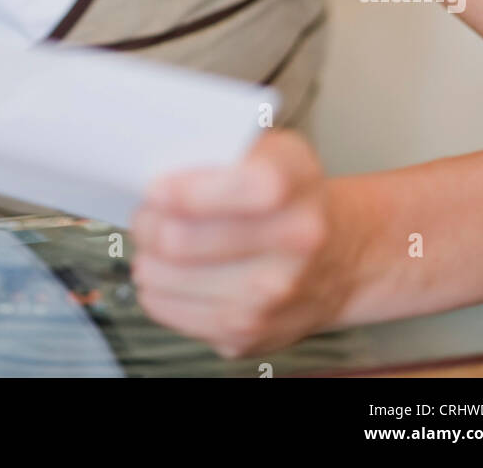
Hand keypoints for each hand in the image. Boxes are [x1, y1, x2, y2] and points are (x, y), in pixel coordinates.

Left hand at [129, 129, 350, 358]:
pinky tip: (170, 271)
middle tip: (145, 212)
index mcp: (298, 182)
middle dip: (148, 222)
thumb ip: (222, 147)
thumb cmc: (289, 195)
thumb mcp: (272, 150)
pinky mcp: (246, 334)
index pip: (248, 188)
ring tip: (155, 240)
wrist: (336, 257)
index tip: (155, 188)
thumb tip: (156, 161)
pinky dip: (156, 287)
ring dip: (147, 255)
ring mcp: (271, 296)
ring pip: (164, 277)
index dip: (190, 189)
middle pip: (182, 240)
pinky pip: (166, 309)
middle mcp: (293, 243)